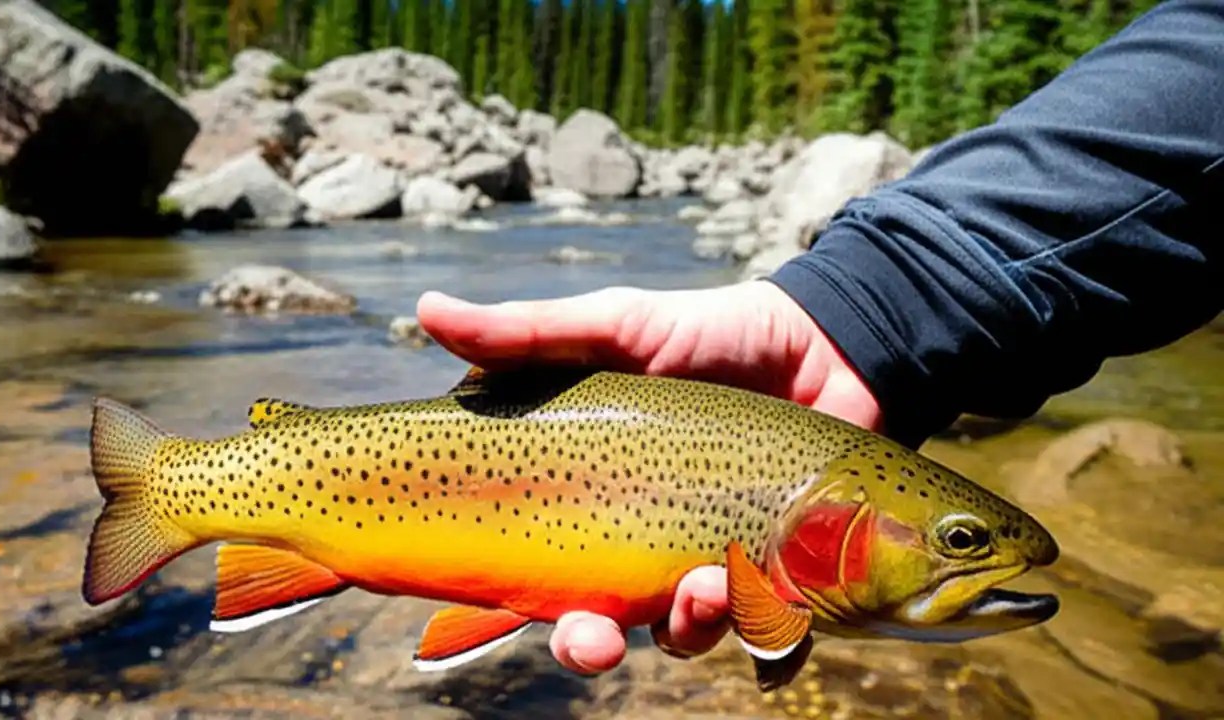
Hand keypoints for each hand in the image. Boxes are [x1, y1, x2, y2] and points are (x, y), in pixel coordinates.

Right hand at [415, 280, 880, 673]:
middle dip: (587, 646)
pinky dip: (764, 624)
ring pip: (683, 632)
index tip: (500, 612)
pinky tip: (767, 591)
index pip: (536, 571)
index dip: (512, 606)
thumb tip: (424, 308)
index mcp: (593, 501)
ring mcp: (712, 560)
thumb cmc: (705, 333)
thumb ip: (528, 333)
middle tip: (591, 639)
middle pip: (599, 625)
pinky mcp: (782, 571)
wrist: (819, 338)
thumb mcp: (614, 327)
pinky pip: (767, 625)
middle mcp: (645, 546)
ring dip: (687, 625)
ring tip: (707, 582)